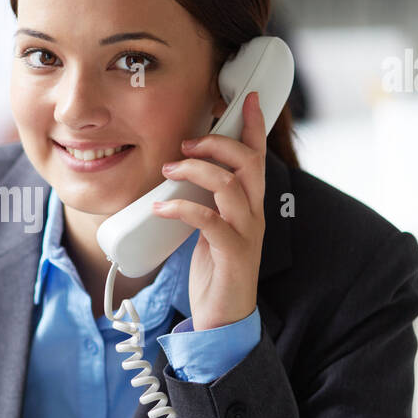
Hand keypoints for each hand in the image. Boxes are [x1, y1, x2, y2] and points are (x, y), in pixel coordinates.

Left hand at [153, 91, 265, 331]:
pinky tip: (160, 208)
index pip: (257, 157)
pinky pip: (210, 221)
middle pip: (248, 163)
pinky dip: (182, 209)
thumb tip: (180, 175)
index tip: (248, 98)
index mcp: (250, 206)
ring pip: (230, 186)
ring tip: (168, 170)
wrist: (223, 319)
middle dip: (218, 143)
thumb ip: (204, 200)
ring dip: (197, 170)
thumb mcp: (209, 227)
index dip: (254, 126)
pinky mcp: (232, 253)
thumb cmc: (214, 271)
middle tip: (187, 141)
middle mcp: (254, 215)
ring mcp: (246, 234)